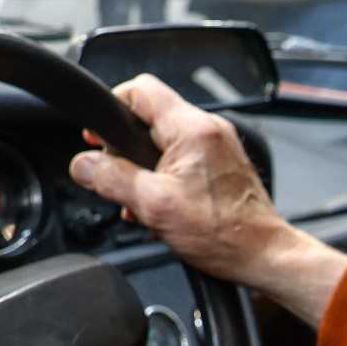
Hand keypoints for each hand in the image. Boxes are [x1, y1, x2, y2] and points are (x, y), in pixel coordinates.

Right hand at [67, 76, 346, 324]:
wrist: (263, 255)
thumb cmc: (224, 233)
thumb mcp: (153, 205)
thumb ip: (112, 179)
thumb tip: (83, 165)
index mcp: (192, 129)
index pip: (140, 90)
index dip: (111, 108)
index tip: (97, 136)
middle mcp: (209, 130)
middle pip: (149, 118)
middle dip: (125, 149)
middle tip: (115, 176)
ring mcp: (218, 147)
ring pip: (164, 143)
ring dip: (143, 171)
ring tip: (139, 202)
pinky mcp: (222, 166)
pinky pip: (182, 160)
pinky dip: (164, 179)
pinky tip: (160, 209)